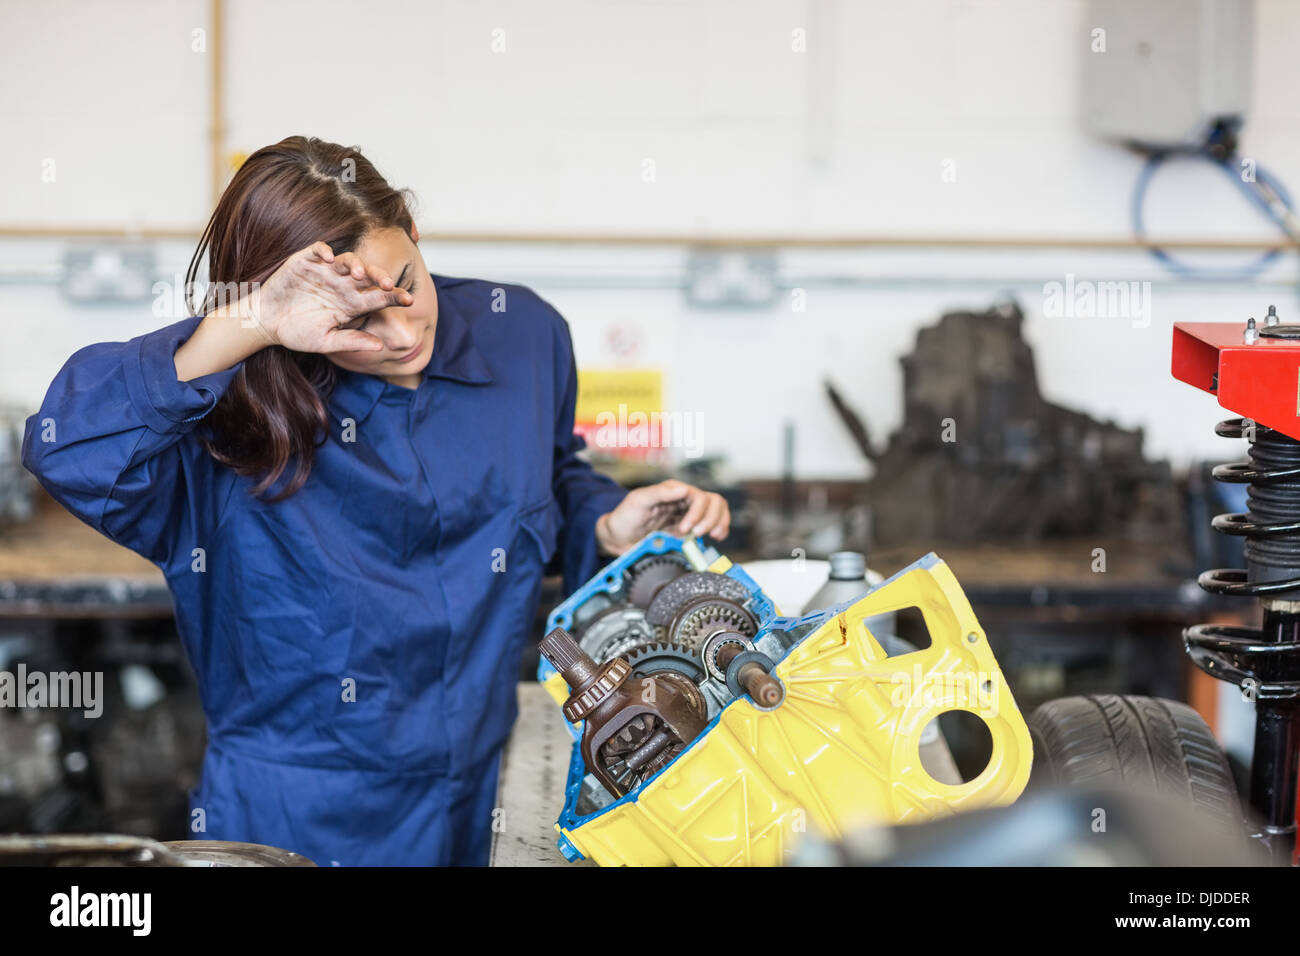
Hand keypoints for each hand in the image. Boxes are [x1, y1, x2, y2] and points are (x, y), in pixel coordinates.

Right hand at [246, 241, 413, 353]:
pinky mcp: (305, 261)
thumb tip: (380, 346)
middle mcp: (343, 284)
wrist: (266, 323)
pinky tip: (329, 257)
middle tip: (389, 284)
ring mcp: (325, 271)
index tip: (409, 299)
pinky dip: (324, 250)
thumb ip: (352, 341)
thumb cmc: (297, 333)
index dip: (395, 296)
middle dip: (380, 277)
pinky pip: (318, 250)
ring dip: (356, 264)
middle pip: (369, 275)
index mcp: (352, 304)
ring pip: (348, 260)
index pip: (379, 297)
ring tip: (359, 274)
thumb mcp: (326, 341)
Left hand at [595, 479, 730, 555]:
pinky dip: (720, 529)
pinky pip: (713, 525)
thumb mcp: (638, 501)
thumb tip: (684, 489)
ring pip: (718, 510)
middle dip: (709, 519)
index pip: (699, 496)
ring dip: (719, 522)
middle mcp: (684, 501)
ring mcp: (688, 516)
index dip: (696, 513)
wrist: (618, 538)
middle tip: (696, 534)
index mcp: (674, 491)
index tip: (685, 528)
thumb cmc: (624, 517)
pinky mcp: (689, 531)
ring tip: (711, 535)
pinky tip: (716, 537)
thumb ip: (660, 493)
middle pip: (713, 502)